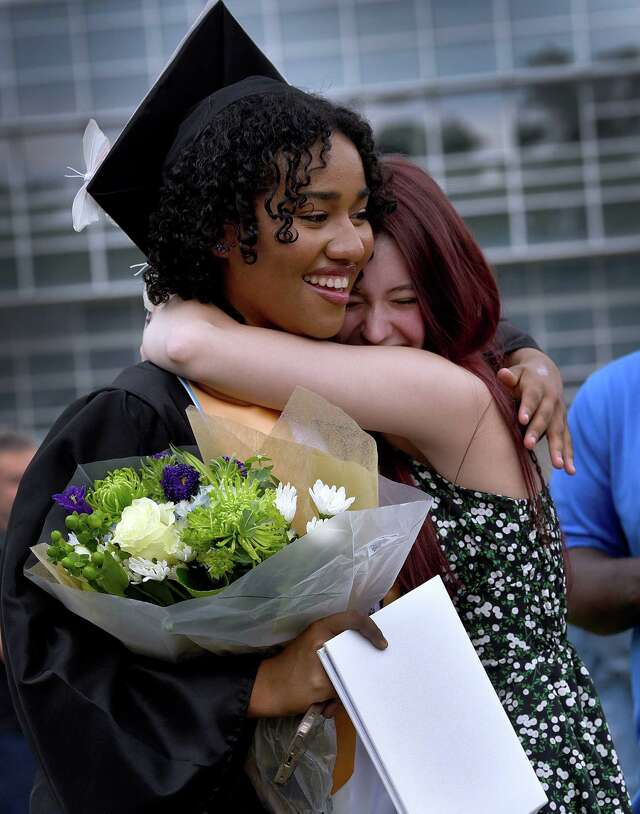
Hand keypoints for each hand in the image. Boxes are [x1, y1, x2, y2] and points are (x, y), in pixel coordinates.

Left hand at [247, 611, 386, 717]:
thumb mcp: (322, 683)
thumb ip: (345, 677)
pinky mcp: (316, 665)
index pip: (354, 619)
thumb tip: (361, 678)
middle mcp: (323, 636)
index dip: (372, 630)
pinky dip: (331, 693)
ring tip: (330, 707)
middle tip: (359, 687)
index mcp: (323, 631)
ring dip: (339, 689)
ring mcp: (319, 650)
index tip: (382, 647)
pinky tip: (324, 708)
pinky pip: (333, 675)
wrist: (263, 696)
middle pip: (352, 647)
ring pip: (343, 666)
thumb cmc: (290, 685)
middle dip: (354, 673)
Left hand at [497, 348, 574, 474]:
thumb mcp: (516, 372)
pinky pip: (567, 440)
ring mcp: (560, 413)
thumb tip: (502, 374)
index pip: (531, 398)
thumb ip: (509, 377)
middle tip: (528, 445)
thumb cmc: (524, 376)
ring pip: (559, 431)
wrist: (546, 373)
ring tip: (559, 466)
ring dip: (559, 449)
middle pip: (545, 417)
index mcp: (538, 387)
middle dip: (537, 431)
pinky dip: (569, 455)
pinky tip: (570, 471)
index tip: (521, 420)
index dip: (527, 408)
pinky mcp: (563, 424)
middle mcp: (552, 401)